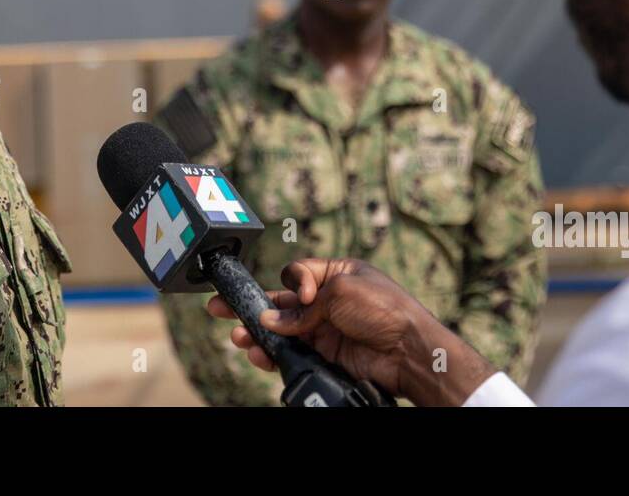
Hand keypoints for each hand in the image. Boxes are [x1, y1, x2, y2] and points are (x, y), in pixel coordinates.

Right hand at [205, 257, 498, 405]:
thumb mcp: (341, 292)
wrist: (408, 350)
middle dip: (251, 305)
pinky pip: (292, 353)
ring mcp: (326, 329)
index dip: (292, 284)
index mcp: (336, 274)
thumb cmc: (385, 309)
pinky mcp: (326, 354)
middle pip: (282, 303)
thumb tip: (270, 322)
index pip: (297, 274)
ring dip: (257, 333)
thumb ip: (303, 308)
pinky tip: (258, 353)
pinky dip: (273, 354)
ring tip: (236, 337)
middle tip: (220, 306)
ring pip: (282, 331)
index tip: (301, 297)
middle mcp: (328, 301)